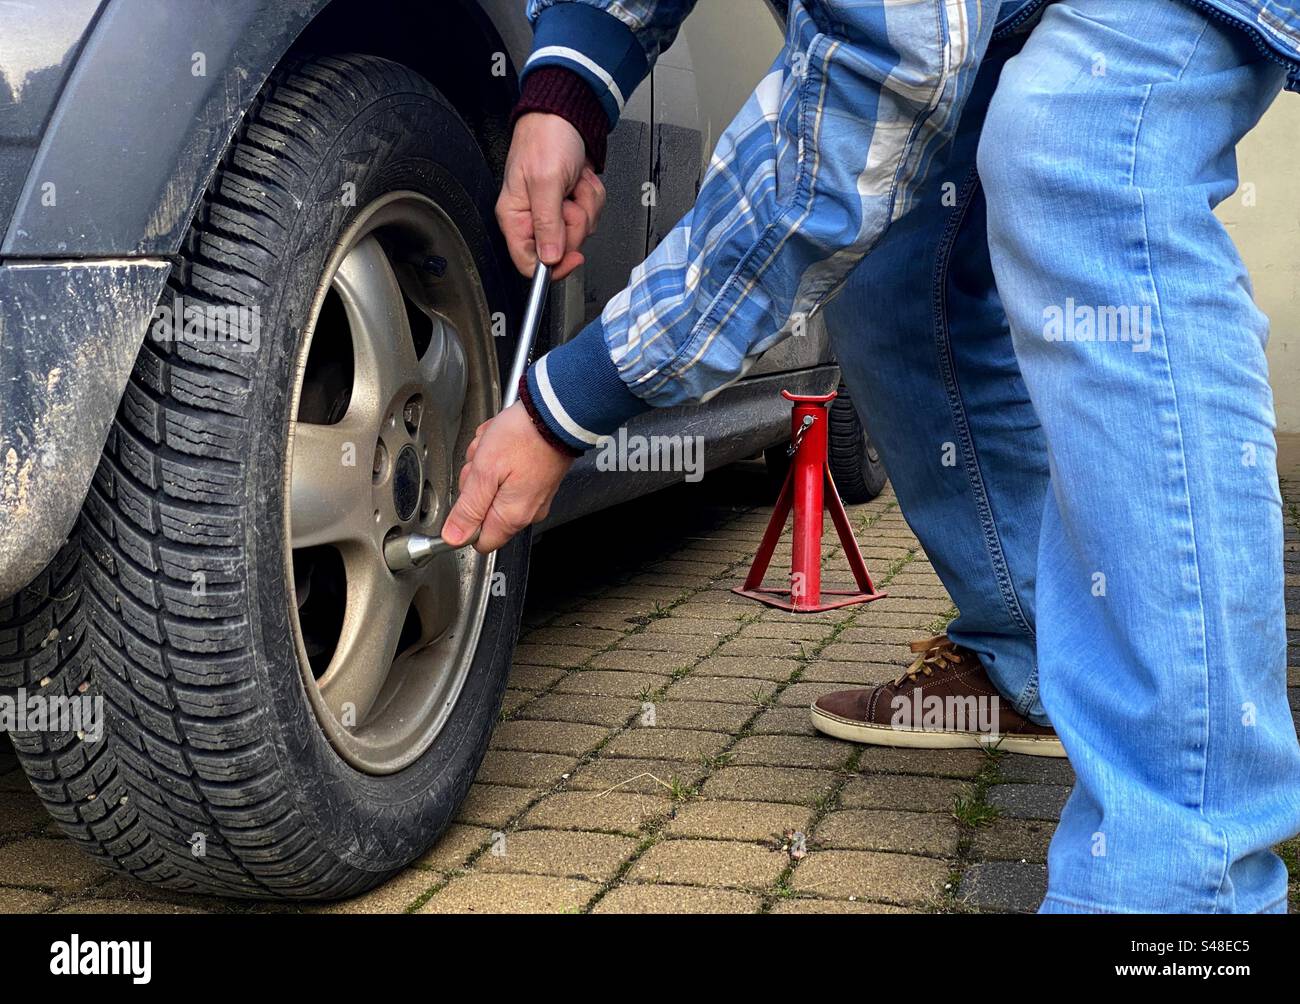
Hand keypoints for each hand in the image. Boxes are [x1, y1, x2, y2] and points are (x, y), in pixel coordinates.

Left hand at [440, 402, 575, 552]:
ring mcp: (534, 494)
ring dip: (486, 465)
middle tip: (483, 461)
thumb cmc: (525, 437)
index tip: (464, 495)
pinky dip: (500, 457)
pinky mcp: (537, 478)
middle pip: (483, 509)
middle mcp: (527, 511)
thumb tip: (454, 538)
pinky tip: (504, 442)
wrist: (557, 412)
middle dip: (475, 483)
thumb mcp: (485, 471)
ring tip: (495, 446)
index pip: (479, 540)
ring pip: (493, 488)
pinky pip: (508, 474)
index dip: (465, 521)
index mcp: (512, 516)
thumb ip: (468, 509)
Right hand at [496, 112, 605, 279]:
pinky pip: (590, 215)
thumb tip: (548, 258)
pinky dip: (592, 197)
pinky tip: (581, 181)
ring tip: (574, 184)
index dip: (553, 265)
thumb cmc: (546, 138)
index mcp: (515, 217)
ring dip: (585, 206)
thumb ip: (547, 222)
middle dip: (575, 223)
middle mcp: (532, 218)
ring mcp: (554, 212)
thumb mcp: (546, 181)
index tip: (572, 255)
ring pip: (579, 231)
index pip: (528, 263)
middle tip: (569, 199)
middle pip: (560, 250)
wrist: (566, 115)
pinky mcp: (571, 204)